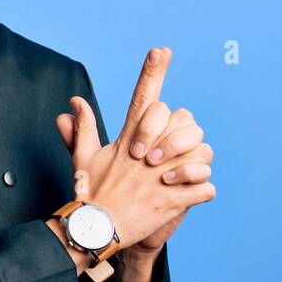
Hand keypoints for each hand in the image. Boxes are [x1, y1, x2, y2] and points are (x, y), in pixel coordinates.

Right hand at [53, 47, 215, 251]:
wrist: (93, 231)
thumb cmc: (89, 195)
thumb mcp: (83, 158)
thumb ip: (84, 128)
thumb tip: (75, 102)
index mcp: (127, 140)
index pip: (140, 98)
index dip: (151, 72)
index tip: (161, 50)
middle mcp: (146, 154)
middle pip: (182, 122)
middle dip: (184, 134)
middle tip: (170, 155)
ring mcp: (160, 177)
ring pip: (201, 153)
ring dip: (197, 163)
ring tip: (182, 176)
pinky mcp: (172, 201)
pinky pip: (206, 188)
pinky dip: (202, 191)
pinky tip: (189, 196)